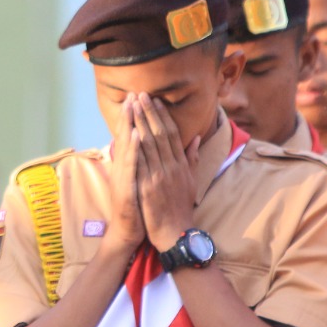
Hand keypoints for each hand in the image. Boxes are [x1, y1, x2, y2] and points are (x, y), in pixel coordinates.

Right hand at [105, 103, 145, 250]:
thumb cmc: (138, 208)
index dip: (135, 117)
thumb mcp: (142, 182)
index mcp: (130, 167)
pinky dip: (135, 149)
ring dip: (130, 125)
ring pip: (127, 148)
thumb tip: (143, 149)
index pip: (133, 137)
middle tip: (133, 93)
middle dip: (131, 114)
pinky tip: (139, 135)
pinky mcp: (127, 188)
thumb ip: (143, 164)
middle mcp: (124, 169)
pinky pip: (132, 166)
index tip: (138, 97)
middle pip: (127, 137)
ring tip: (133, 106)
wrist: (128, 232)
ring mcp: (124, 178)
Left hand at [131, 95, 200, 252]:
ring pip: (149, 144)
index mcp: (181, 164)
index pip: (170, 134)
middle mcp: (171, 167)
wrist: (175, 233)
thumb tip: (196, 138)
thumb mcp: (191, 181)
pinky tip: (129, 132)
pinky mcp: (148, 187)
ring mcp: (159, 176)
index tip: (154, 100)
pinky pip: (141, 163)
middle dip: (149, 113)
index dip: (162, 116)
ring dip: (140, 123)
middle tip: (141, 94)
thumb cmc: (181, 208)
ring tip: (133, 105)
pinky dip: (136, 147)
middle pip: (159, 134)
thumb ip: (192, 158)